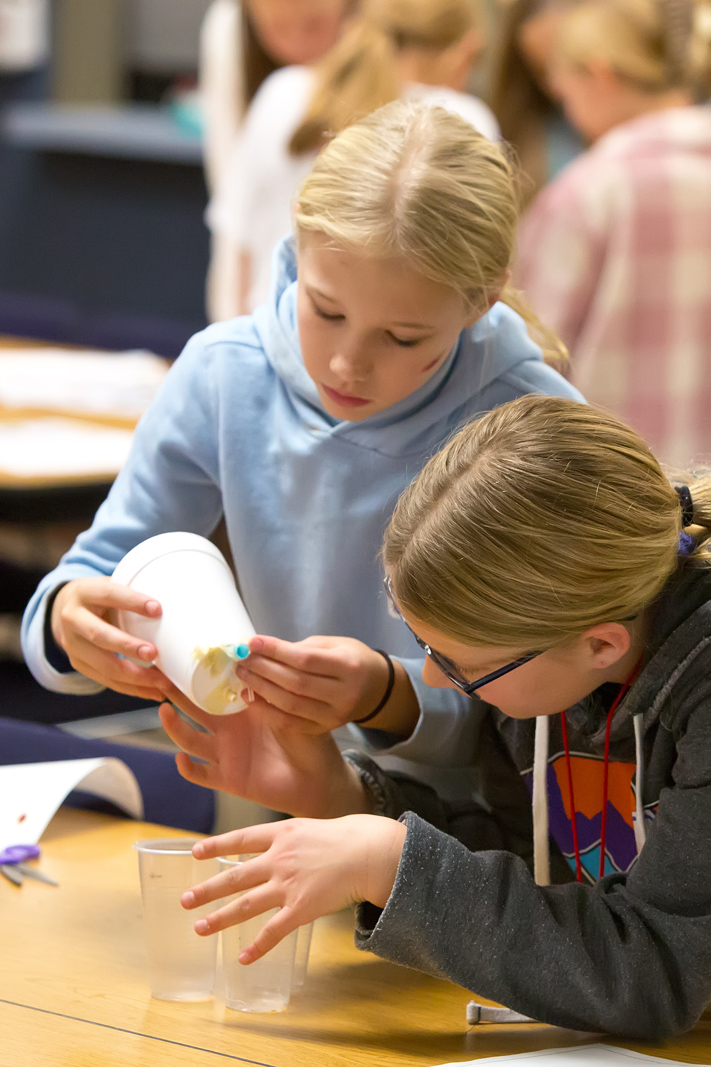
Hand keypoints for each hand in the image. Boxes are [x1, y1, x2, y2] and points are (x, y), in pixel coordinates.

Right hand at [51, 577, 167, 700]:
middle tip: (154, 654)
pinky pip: (106, 680)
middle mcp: (73, 619)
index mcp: (84, 592)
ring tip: (163, 683)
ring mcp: (72, 645)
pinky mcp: (79, 664)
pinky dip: (132, 688)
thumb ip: (137, 592)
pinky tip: (154, 691)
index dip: (132, 601)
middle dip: (128, 647)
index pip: (108, 595)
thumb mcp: (111, 585)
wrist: (65, 609)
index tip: (158, 610)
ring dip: (135, 677)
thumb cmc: (102, 596)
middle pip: (99, 635)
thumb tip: (181, 601)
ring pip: (103, 665)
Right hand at [159, 684, 368, 817]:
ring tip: (165, 710)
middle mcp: (228, 729)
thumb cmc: (309, 741)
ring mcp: (224, 753)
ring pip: (190, 739)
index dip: (197, 675)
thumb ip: (271, 693)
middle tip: (157, 677)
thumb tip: (255, 663)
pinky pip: (201, 774)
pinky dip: (188, 768)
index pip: (214, 688)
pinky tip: (181, 758)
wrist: (319, 779)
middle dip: (176, 694)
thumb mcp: (291, 710)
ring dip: (175, 727)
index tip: (179, 657)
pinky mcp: (227, 777)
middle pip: (193, 709)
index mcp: (243, 708)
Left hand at [181, 815, 407, 961]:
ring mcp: (287, 885)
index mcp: (281, 835)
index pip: (241, 839)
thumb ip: (288, 840)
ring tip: (199, 928)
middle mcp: (279, 859)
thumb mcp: (309, 828)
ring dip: (219, 918)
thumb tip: (273, 847)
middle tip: (185, 899)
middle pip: (235, 877)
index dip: (216, 846)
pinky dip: (257, 946)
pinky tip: (243, 957)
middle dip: (207, 889)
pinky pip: (273, 931)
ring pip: (245, 905)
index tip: (196, 852)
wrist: (368, 852)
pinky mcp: (301, 909)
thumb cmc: (345, 838)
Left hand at [232, 635, 418, 734]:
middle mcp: (343, 694)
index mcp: (348, 666)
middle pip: (295, 683)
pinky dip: (267, 711)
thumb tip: (263, 650)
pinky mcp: (324, 729)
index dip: (276, 651)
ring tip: (243, 676)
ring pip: (290, 705)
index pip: (306, 660)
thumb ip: (302, 649)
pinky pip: (290, 722)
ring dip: (261, 690)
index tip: (252, 643)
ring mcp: (334, 716)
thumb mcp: (334, 645)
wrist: (376, 689)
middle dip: (264, 670)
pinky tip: (251, 699)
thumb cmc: (351, 659)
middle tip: (242, 660)